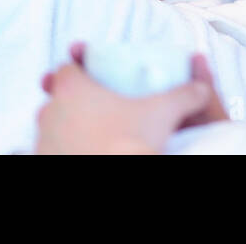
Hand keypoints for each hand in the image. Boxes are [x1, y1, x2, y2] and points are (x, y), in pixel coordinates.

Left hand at [35, 43, 218, 153]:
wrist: (111, 178)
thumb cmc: (128, 144)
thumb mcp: (164, 113)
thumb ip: (186, 94)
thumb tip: (202, 89)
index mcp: (71, 88)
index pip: (66, 68)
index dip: (81, 67)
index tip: (94, 73)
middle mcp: (49, 111)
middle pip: (59, 96)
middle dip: (76, 99)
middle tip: (98, 105)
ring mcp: (42, 141)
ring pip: (55, 126)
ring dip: (70, 125)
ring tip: (97, 132)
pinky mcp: (44, 162)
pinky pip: (54, 150)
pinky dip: (68, 149)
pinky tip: (89, 152)